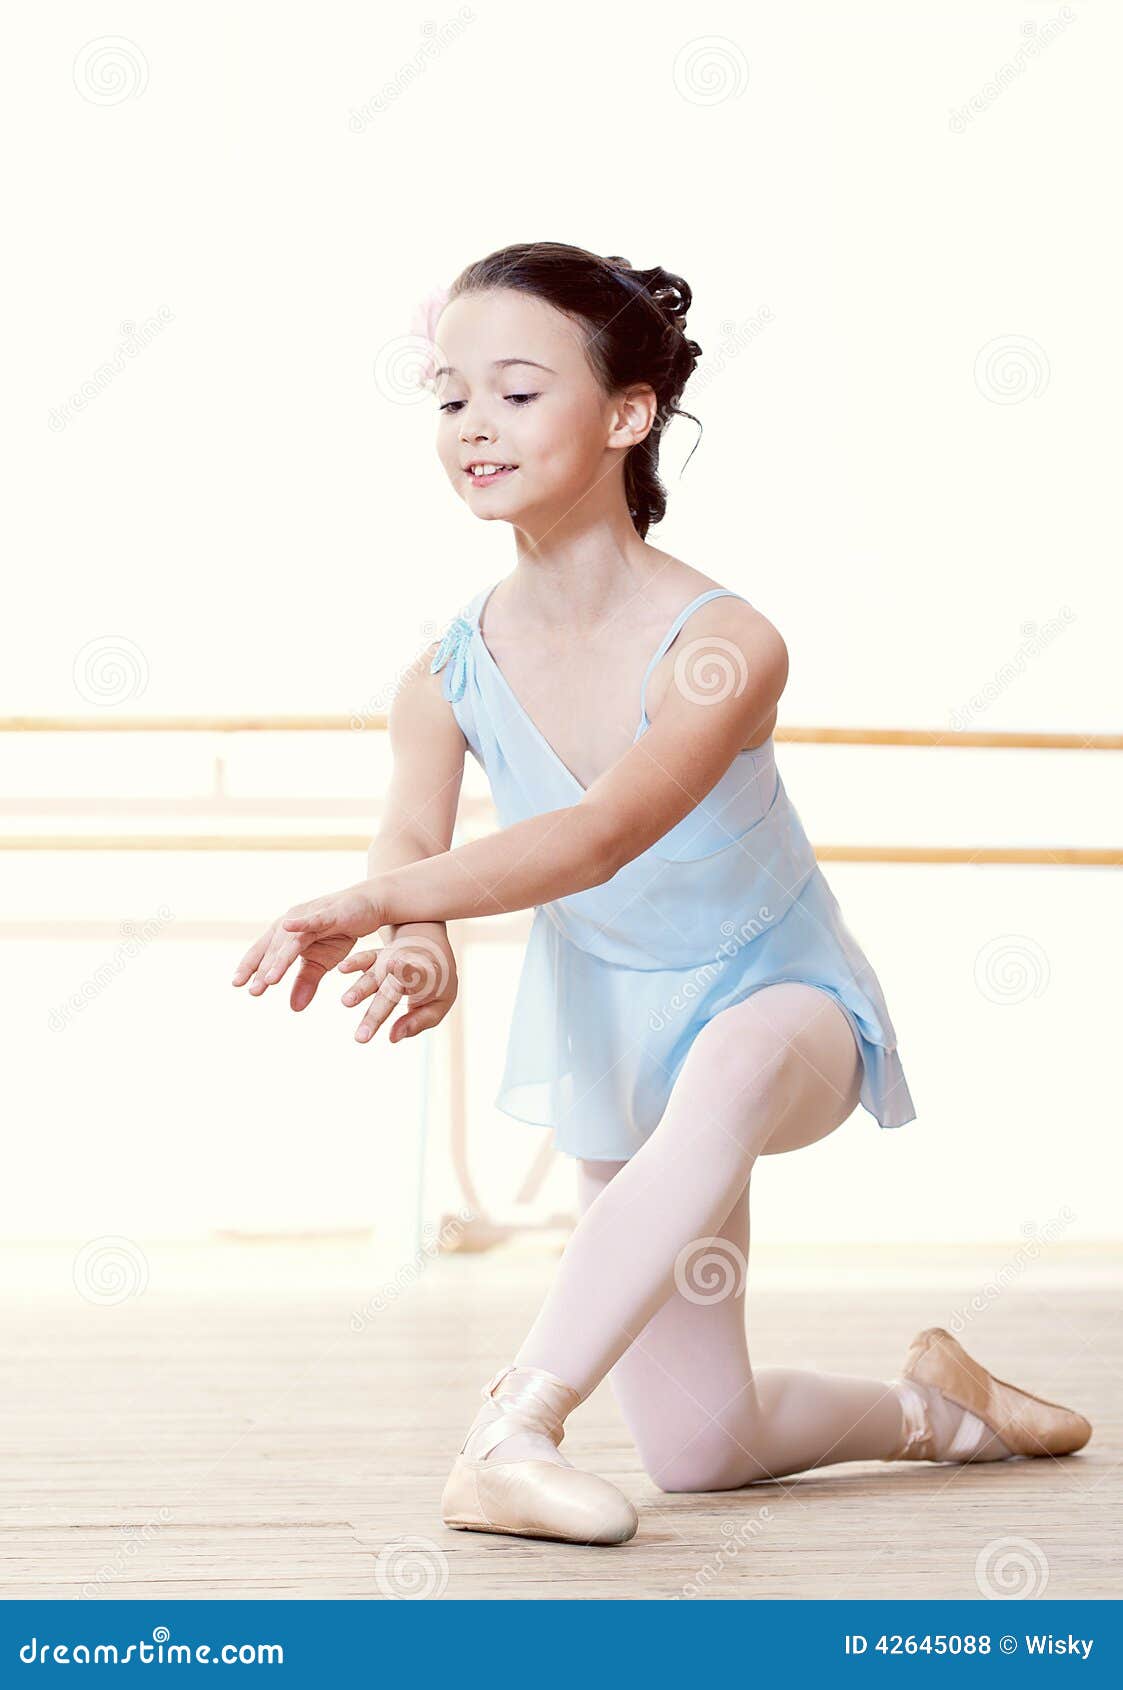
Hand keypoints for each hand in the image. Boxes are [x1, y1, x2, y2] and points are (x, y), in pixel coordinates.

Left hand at [231, 880, 385, 1005]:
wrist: (368, 907)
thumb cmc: (340, 931)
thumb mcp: (323, 960)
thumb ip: (307, 981)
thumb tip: (294, 1008)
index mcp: (286, 934)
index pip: (264, 952)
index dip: (250, 966)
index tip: (237, 984)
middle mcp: (292, 922)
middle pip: (274, 949)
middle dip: (263, 970)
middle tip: (253, 992)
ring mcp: (309, 916)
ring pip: (291, 941)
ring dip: (280, 959)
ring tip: (270, 980)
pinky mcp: (329, 913)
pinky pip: (312, 920)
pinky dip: (300, 923)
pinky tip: (286, 926)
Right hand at [338, 927, 457, 1044]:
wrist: (432, 949)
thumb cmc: (436, 984)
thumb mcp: (438, 1006)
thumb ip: (417, 1023)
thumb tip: (392, 1038)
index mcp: (426, 979)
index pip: (417, 979)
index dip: (407, 973)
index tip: (396, 969)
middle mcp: (406, 968)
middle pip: (389, 993)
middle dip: (375, 1014)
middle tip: (360, 1037)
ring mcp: (390, 960)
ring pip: (373, 976)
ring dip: (359, 990)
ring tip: (346, 1002)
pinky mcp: (378, 957)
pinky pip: (366, 958)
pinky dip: (355, 962)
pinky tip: (342, 968)